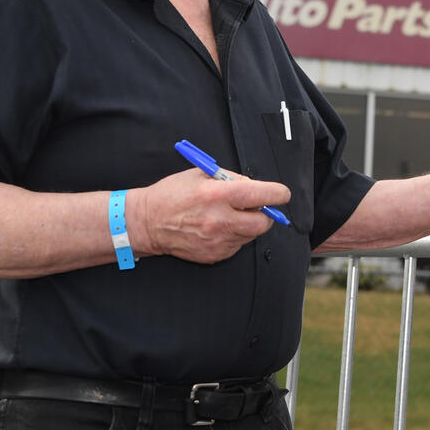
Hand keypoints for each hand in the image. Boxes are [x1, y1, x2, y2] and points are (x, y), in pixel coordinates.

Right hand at [128, 168, 290, 263]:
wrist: (147, 223)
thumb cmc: (171, 195)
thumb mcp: (200, 174)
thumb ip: (230, 179)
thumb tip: (255, 186)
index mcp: (216, 195)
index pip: (261, 195)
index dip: (278, 194)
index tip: (282, 194)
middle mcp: (220, 221)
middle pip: (263, 222)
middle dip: (266, 213)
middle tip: (257, 206)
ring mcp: (217, 241)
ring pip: (251, 235)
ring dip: (248, 224)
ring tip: (228, 215)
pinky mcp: (214, 255)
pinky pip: (237, 245)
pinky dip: (234, 236)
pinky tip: (217, 228)